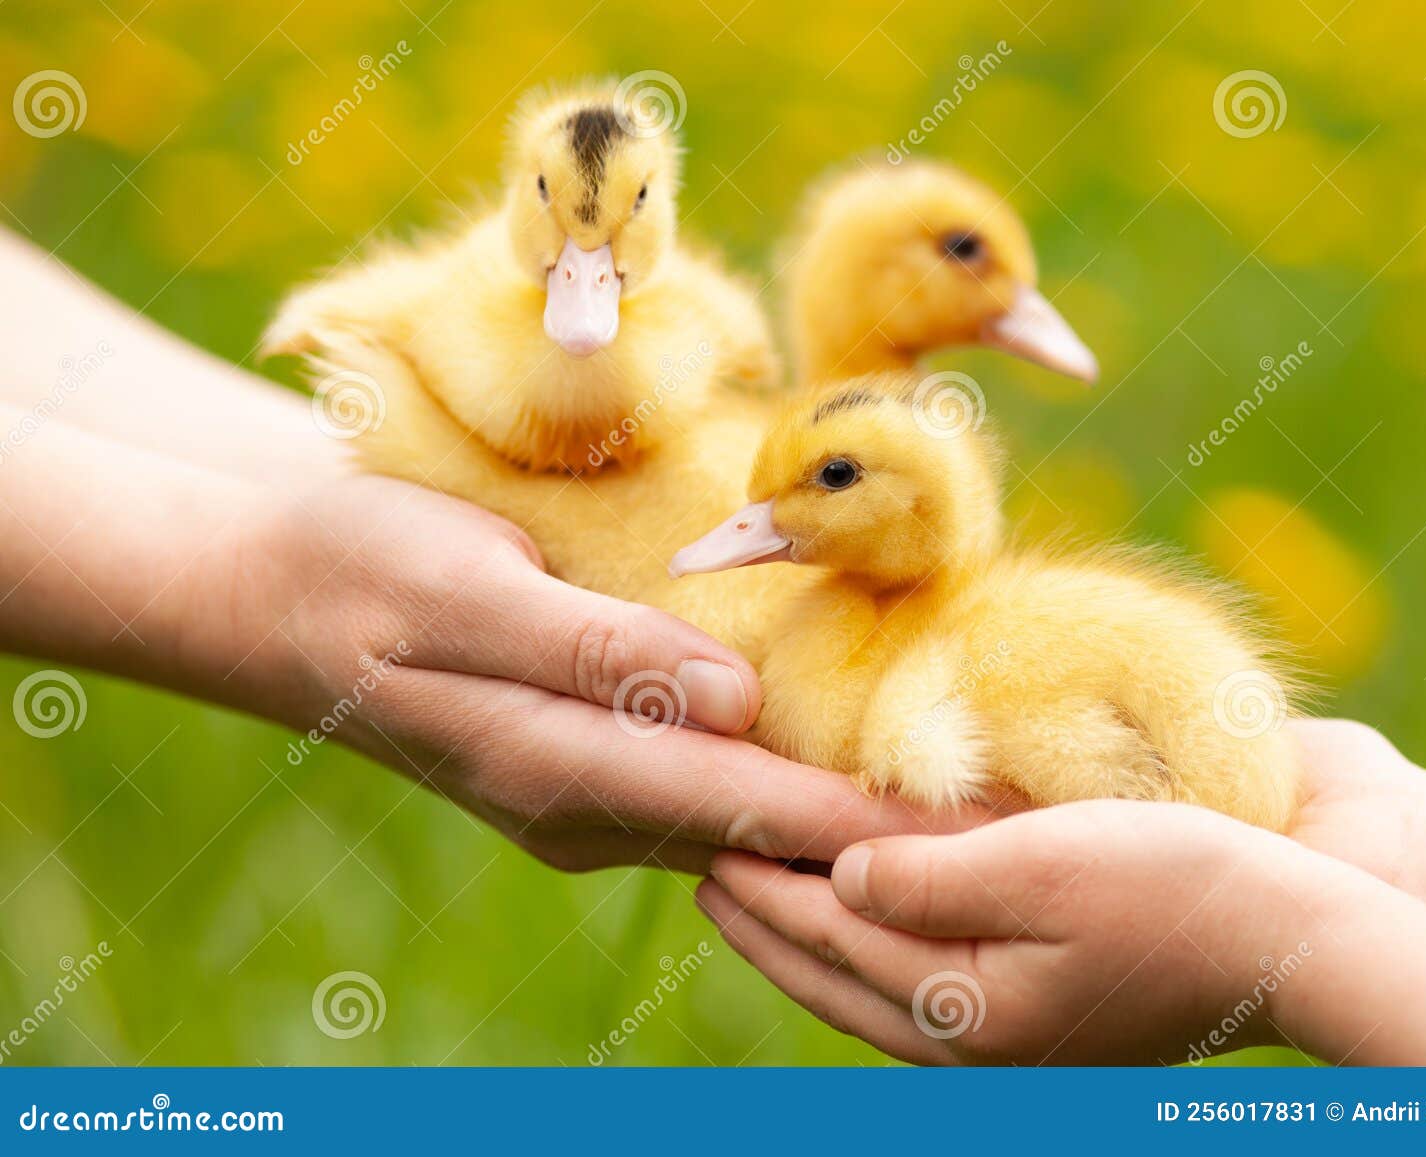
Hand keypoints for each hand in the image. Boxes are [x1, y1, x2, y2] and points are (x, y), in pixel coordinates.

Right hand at [221, 474, 985, 872]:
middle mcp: (581, 804)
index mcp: (557, 766)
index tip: (970, 835)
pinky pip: (700, 786)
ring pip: (734, 814)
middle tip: (1003, 828)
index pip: (742, 807)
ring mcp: (582, 796)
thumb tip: (736, 703)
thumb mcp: (470, 591)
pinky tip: (841, 763)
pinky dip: (777, 779)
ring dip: (837, 812)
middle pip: (756, 830)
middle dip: (876, 834)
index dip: (862, 822)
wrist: (274, 589)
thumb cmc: (365, 564)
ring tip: (951, 805)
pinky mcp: (585, 765)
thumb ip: (600, 654)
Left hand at [696, 800, 1321, 1063]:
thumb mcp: (1039, 864)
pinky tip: (867, 932)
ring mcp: (1009, 1044)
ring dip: (811, 946)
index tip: (711, 840)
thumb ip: (926, 876)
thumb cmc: (1174, 883)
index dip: (765, 885)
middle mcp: (976, 1044)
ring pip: (873, 996)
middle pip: (839, 978)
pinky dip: (870, 962)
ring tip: (764, 905)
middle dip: (768, 926)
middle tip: (709, 875)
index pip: (832, 935)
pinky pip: (921, 999)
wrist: (1291, 941)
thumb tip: (838, 877)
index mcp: (967, 1006)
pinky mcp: (1040, 1026)